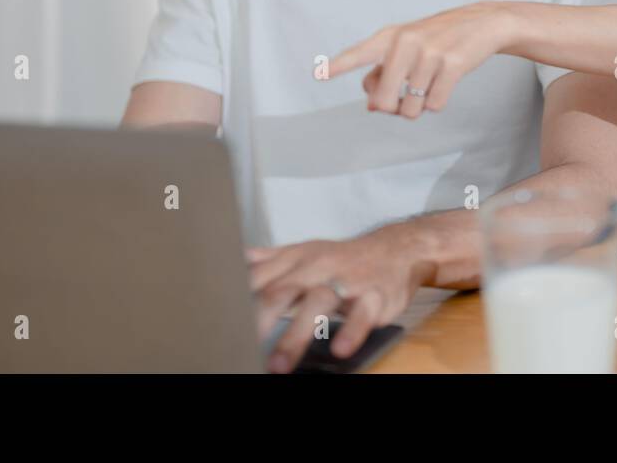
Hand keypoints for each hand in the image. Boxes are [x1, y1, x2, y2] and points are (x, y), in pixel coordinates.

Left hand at [247, 225, 430, 373]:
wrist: (397, 249)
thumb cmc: (342, 258)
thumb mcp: (304, 253)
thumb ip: (268, 261)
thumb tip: (235, 260)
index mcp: (297, 259)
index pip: (261, 279)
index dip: (239, 302)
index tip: (219, 328)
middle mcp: (319, 266)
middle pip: (283, 290)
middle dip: (260, 320)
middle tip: (239, 349)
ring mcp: (348, 279)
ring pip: (319, 302)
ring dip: (297, 334)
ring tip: (278, 366)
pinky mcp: (375, 295)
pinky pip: (363, 313)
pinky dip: (351, 331)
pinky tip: (339, 349)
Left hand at [327, 2, 510, 117]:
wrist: (482, 23)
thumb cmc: (437, 39)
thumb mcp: (406, 46)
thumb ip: (383, 73)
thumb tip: (372, 107)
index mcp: (390, 37)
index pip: (360, 53)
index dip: (339, 65)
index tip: (318, 73)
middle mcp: (406, 42)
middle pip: (385, 101)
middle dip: (393, 108)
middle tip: (404, 98)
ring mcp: (430, 53)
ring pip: (411, 108)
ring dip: (418, 107)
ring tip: (428, 85)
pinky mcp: (452, 65)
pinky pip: (435, 105)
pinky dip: (438, 102)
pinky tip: (445, 83)